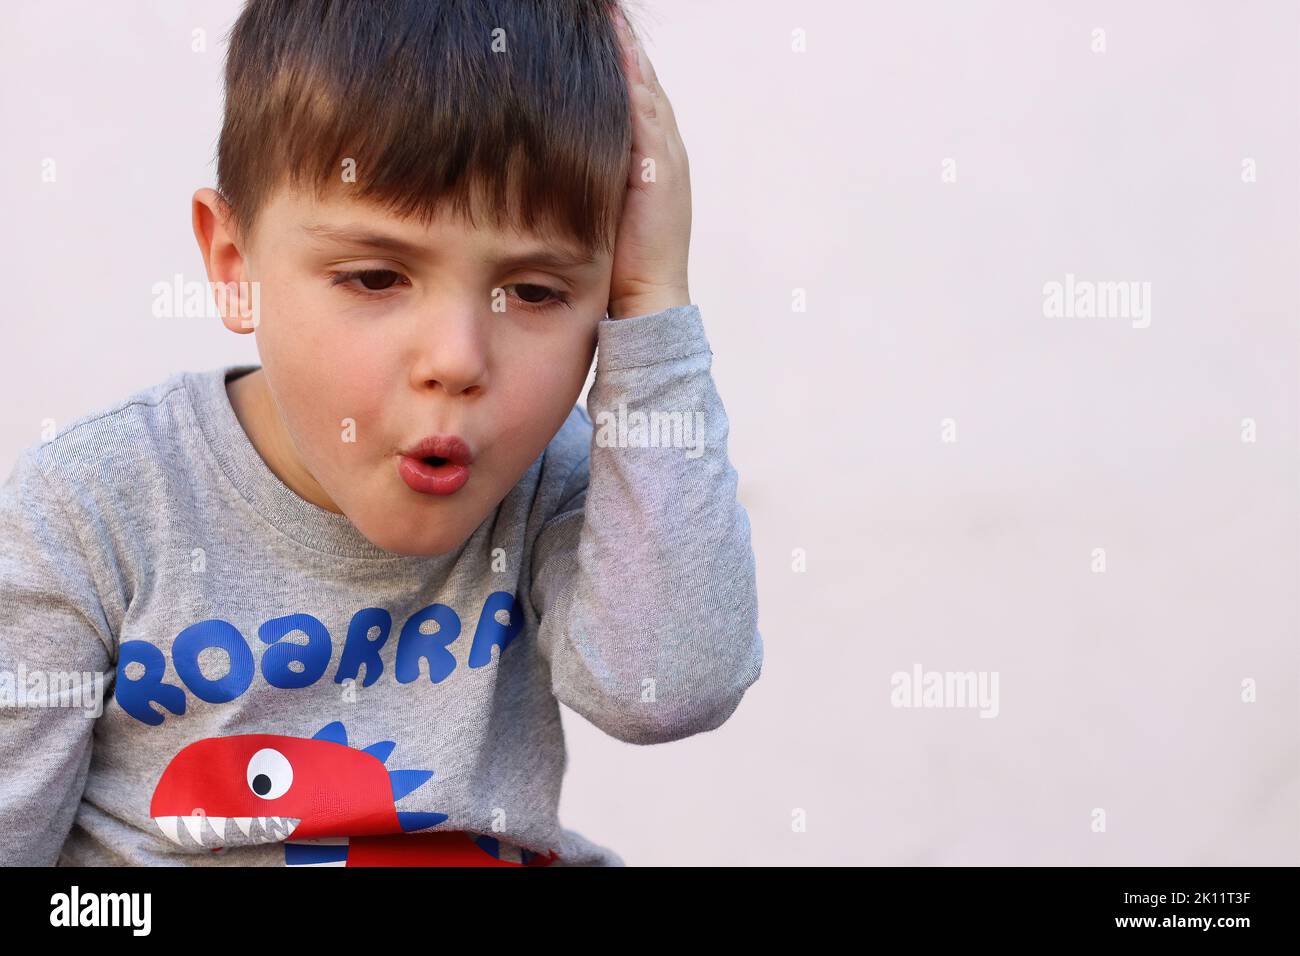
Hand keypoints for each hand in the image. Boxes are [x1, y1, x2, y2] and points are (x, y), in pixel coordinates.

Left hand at [606, 7, 691, 319]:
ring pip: (645, 87)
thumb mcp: (594, 208)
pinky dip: (633, 77)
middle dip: (621, 43)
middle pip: (641, 80)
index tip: (593, 27)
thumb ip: (583, 179)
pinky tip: (616, 48)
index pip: (631, 96)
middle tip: (600, 9)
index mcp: (647, 159)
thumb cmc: (614, 267)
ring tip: (606, 15)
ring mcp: (665, 156)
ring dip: (626, 49)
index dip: (615, 61)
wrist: (647, 303)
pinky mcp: (660, 169)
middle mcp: (661, 150)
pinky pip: (646, 111)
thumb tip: (538, 160)